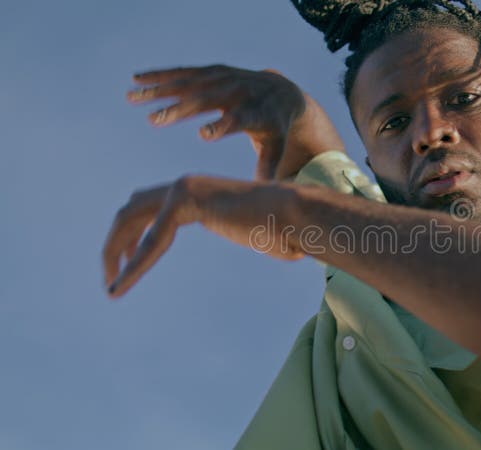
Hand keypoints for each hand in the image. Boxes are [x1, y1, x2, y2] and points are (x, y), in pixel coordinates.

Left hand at [102, 176, 303, 297]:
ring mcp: (185, 188)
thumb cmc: (288, 231)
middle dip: (114, 243)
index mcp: (200, 193)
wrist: (301, 217)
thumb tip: (284, 249)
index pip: (149, 211)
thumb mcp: (260, 236)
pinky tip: (123, 284)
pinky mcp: (188, 201)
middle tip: (109, 276)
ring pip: (129, 218)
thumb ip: (252, 235)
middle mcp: (186, 185)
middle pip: (131, 210)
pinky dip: (134, 264)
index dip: (130, 240)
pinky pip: (151, 237)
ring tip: (111, 285)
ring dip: (113, 252)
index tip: (124, 270)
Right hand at [127, 65, 343, 180]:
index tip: (203, 135)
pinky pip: (183, 73)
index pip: (240, 120)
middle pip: (208, 100)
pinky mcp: (212, 71)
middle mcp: (240, 92)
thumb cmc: (275, 130)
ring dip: (159, 90)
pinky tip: (136, 79)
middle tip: (153, 120)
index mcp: (257, 113)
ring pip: (190, 83)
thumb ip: (268, 168)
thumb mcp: (276, 148)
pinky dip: (160, 76)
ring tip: (131, 98)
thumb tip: (262, 195)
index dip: (223, 126)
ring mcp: (225, 78)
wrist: (280, 92)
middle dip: (181, 109)